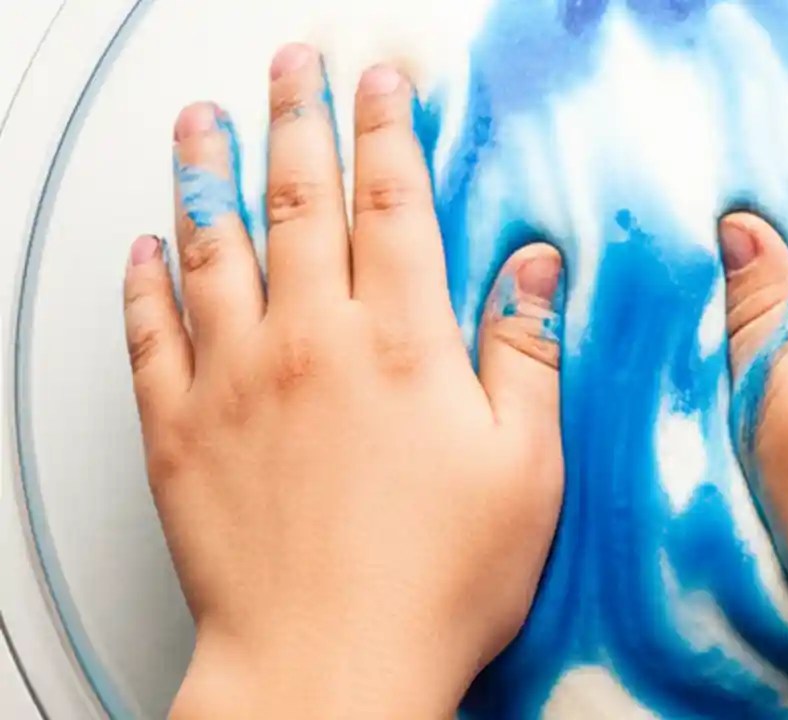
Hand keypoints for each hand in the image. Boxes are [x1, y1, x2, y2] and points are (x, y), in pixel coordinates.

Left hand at [123, 44, 564, 717]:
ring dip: (210, 174)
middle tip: (292, 67)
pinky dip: (146, 283)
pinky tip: (148, 251)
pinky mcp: (180, 432)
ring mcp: (235, 382)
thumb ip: (524, 355)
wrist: (327, 668)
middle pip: (300, 203)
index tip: (381, 83)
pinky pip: (150, 335)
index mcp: (400, 345)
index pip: (392, 205)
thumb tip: (535, 271)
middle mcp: (310, 343)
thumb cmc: (436, 580)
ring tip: (205, 124)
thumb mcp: (525, 468)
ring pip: (213, 248)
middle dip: (298, 120)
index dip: (388, 131)